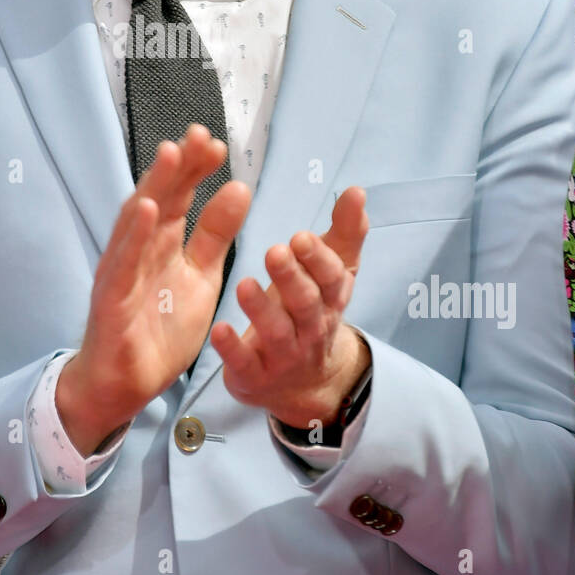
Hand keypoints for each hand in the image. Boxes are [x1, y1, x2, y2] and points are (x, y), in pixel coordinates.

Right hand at [57, 124, 251, 454]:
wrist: (125, 384)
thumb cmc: (158, 329)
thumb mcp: (200, 278)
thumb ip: (216, 236)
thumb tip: (240, 188)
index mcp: (161, 242)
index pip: (180, 195)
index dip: (196, 168)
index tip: (217, 144)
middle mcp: (138, 248)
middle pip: (159, 197)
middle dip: (178, 165)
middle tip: (200, 134)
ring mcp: (122, 270)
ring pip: (137, 221)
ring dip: (154, 185)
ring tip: (172, 153)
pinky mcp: (112, 297)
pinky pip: (123, 262)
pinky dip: (133, 234)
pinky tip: (145, 208)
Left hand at [209, 186, 369, 427]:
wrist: (306, 384)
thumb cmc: (312, 311)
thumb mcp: (333, 274)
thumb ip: (345, 232)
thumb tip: (357, 190)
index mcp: (330, 299)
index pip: (331, 278)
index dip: (318, 259)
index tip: (300, 236)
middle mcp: (312, 328)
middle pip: (306, 304)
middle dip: (292, 278)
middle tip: (275, 251)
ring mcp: (285, 355)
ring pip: (277, 333)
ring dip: (261, 311)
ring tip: (243, 285)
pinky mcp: (256, 376)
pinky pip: (245, 364)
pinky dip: (232, 349)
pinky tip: (218, 330)